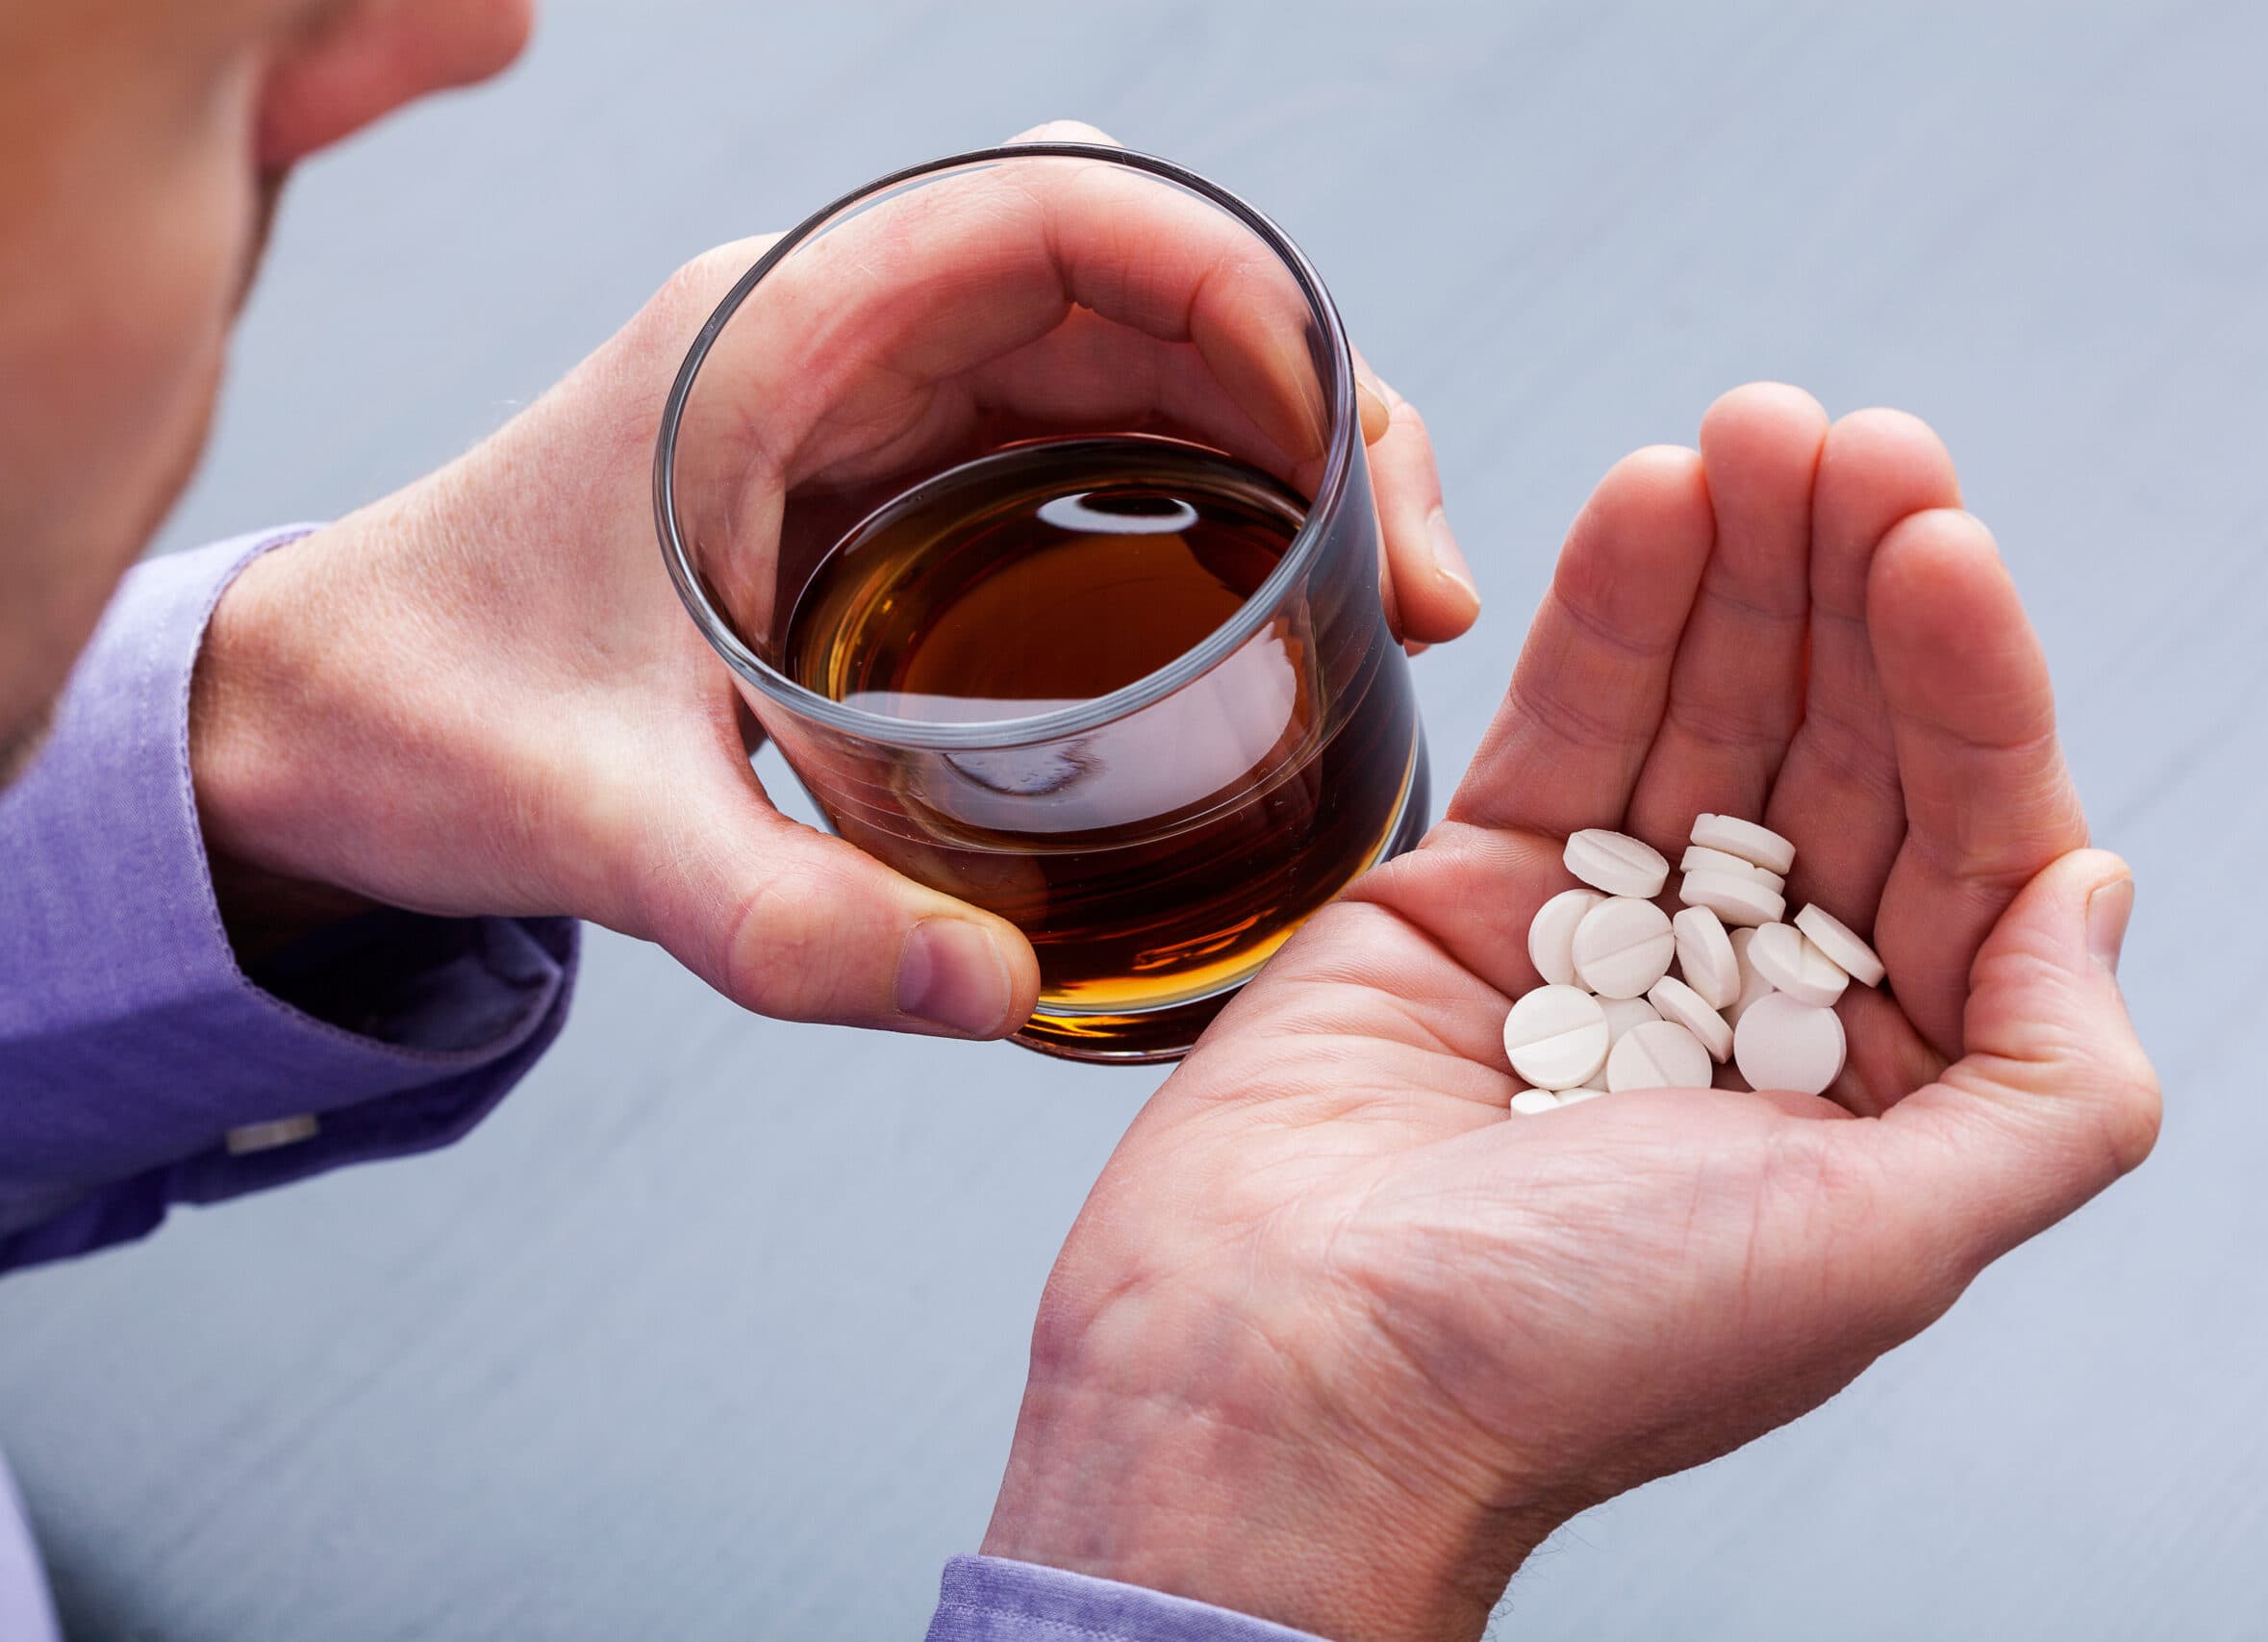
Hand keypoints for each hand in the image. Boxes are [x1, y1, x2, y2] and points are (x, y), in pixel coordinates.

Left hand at [187, 122, 1475, 1035]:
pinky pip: (1090, 453)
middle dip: (1312, 392)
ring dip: (1284, 452)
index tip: (1346, 433)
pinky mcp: (886, 491)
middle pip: (1145, 284)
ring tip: (1388, 600)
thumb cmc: (418, 721)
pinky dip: (1209, 510)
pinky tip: (1269, 624)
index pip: (1054, 209)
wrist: (316, 726)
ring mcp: (872, 410)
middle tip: (1414, 571)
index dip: (1238, 287)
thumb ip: (783, 921)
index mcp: (770, 334)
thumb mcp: (594, 827)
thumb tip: (999, 992)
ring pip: (1139, 365)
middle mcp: (840, 341)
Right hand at [979, 386, 2160, 1638]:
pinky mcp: (1467, 892)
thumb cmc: (1571, 1354)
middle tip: (1854, 444)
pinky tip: (1650, 498)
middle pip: (1834, 752)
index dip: (1966, 687)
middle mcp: (1748, 1004)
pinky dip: (1605, 610)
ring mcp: (1605, 937)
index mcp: (1870, 1095)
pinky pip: (1556, 725)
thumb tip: (2098, 889)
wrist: (1285, 1380)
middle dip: (1851, 591)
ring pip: (1699, 716)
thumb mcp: (1881, 1247)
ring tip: (1755, 428)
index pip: (1962, 843)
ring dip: (1738, 565)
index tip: (1940, 542)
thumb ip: (2047, 1085)